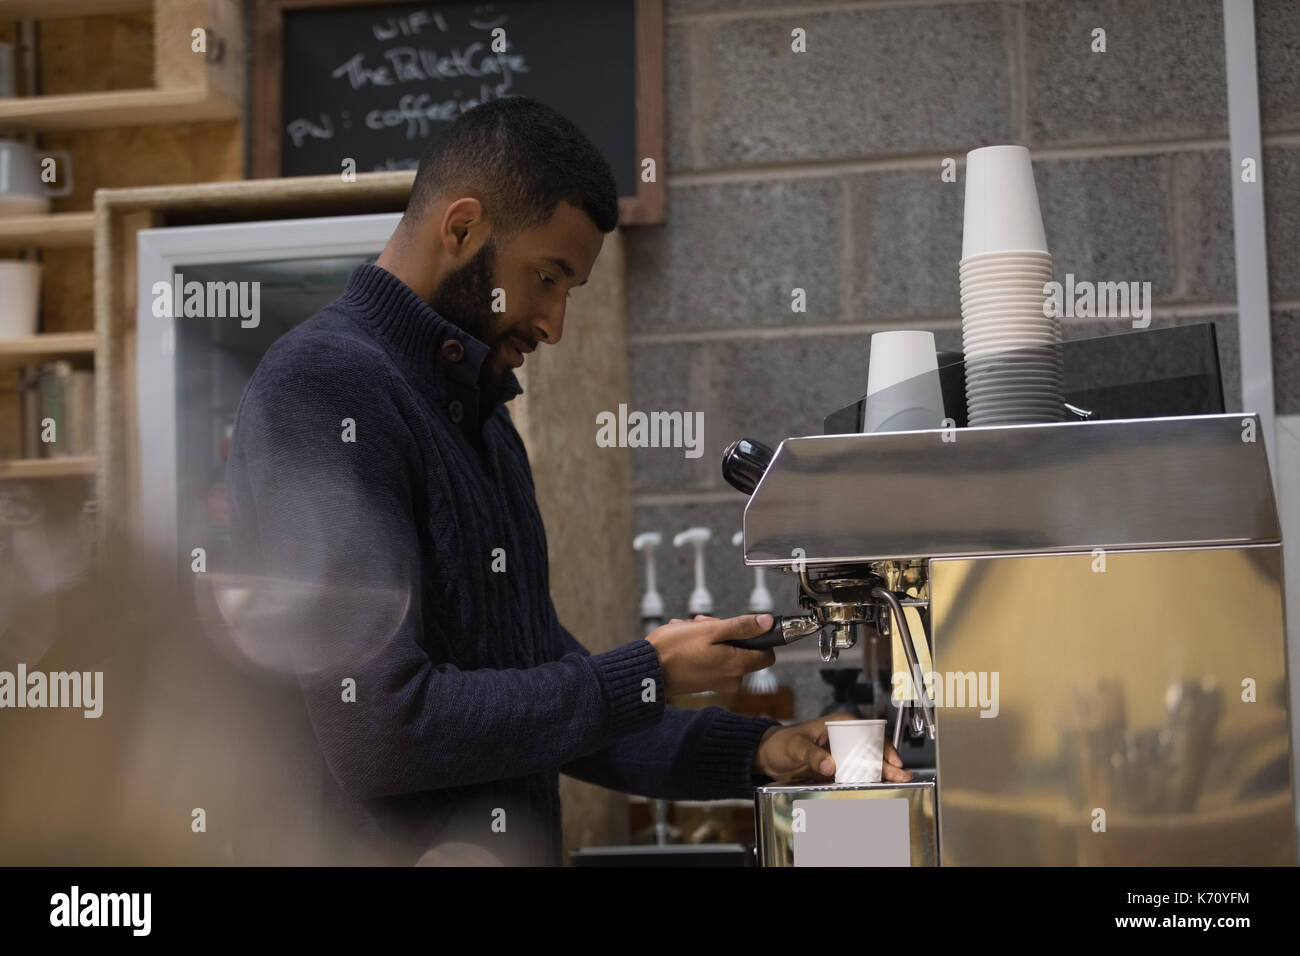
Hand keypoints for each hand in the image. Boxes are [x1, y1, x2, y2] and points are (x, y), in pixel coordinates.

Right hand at [645, 614, 775, 695]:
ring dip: (710, 636)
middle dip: (725, 632)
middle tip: (704, 623)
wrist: (647, 672)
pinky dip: (702, 647)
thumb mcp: (709, 630)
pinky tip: (685, 639)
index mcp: (737, 666)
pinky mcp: (705, 682)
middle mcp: (731, 678)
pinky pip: (712, 659)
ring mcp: (718, 682)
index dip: (758, 636)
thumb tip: (767, 623)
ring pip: (725, 652)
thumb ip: (741, 627)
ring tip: (690, 629)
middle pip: (743, 649)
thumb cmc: (673, 650)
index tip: (743, 625)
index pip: (767, 653)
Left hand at [753, 713, 911, 783]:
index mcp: (838, 725)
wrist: (768, 758)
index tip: (890, 760)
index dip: (882, 745)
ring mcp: (842, 755)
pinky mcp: (838, 770)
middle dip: (888, 763)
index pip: (867, 732)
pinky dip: (868, 781)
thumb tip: (829, 764)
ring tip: (898, 783)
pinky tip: (880, 788)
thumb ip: (810, 754)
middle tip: (901, 776)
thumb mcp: (795, 746)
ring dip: (882, 774)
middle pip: (872, 750)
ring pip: (867, 764)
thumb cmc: (781, 743)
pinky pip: (856, 775)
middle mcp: (844, 738)